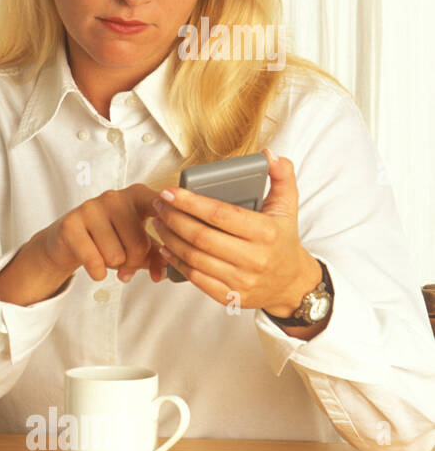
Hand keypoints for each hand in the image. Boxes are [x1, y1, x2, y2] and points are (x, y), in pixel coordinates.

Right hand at [36, 183, 167, 283]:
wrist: (68, 240)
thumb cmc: (110, 239)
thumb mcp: (138, 244)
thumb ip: (157, 255)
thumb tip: (163, 273)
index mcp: (137, 196)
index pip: (161, 208)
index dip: (172, 222)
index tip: (181, 232)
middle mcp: (114, 197)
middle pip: (138, 245)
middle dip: (133, 263)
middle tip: (125, 261)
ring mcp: (90, 208)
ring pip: (116, 256)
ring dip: (113, 266)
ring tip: (105, 256)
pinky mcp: (71, 224)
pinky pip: (94, 261)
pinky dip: (98, 272)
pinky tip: (94, 265)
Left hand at [150, 149, 320, 315]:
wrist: (291, 283)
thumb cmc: (282, 239)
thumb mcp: (287, 207)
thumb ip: (281, 177)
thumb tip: (269, 154)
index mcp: (266, 232)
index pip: (220, 214)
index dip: (190, 202)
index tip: (169, 192)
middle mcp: (254, 258)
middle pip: (201, 236)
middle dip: (174, 219)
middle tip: (158, 205)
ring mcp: (241, 280)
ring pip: (194, 258)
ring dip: (170, 239)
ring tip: (159, 222)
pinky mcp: (229, 296)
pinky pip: (195, 278)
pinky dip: (176, 262)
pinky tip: (166, 248)